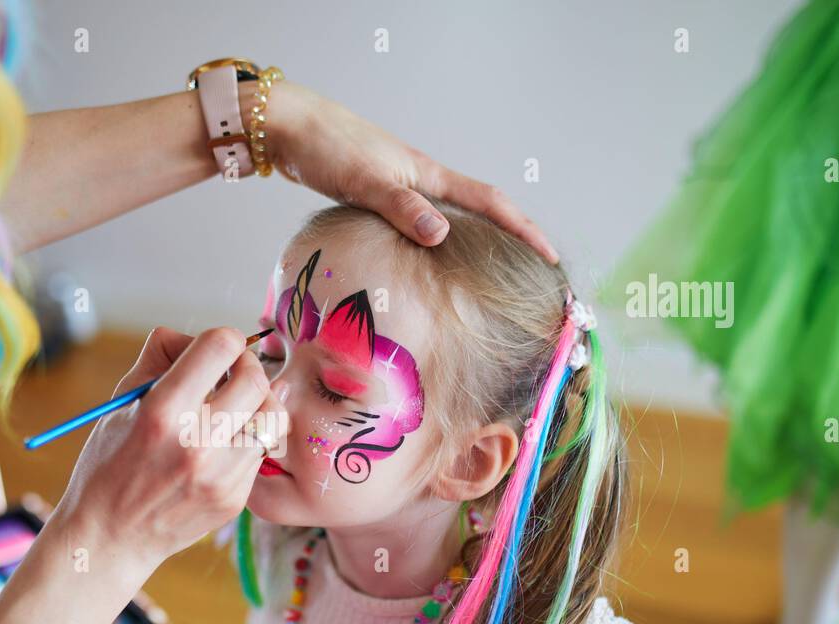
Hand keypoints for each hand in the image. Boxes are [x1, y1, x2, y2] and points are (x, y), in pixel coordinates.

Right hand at [49, 326, 289, 578]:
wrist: (110, 539)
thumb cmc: (110, 464)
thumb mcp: (120, 402)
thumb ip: (159, 356)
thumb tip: (193, 336)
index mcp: (162, 412)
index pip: (221, 346)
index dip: (224, 338)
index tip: (217, 351)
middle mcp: (196, 443)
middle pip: (256, 379)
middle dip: (246, 366)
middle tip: (232, 374)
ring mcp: (221, 476)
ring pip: (272, 415)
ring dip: (257, 402)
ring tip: (235, 407)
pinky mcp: (235, 499)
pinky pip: (261, 451)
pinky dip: (248, 438)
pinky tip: (222, 445)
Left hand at [254, 81, 558, 262]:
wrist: (289, 128)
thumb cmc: (328, 146)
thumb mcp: (367, 181)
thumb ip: (403, 208)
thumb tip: (442, 235)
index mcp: (428, 175)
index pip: (490, 203)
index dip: (522, 229)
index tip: (548, 255)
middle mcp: (421, 181)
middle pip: (478, 212)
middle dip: (506, 240)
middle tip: (526, 275)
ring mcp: (401, 188)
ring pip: (448, 220)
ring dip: (469, 245)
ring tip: (485, 279)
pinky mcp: (378, 197)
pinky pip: (418, 225)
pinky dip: (430, 246)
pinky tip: (423, 267)